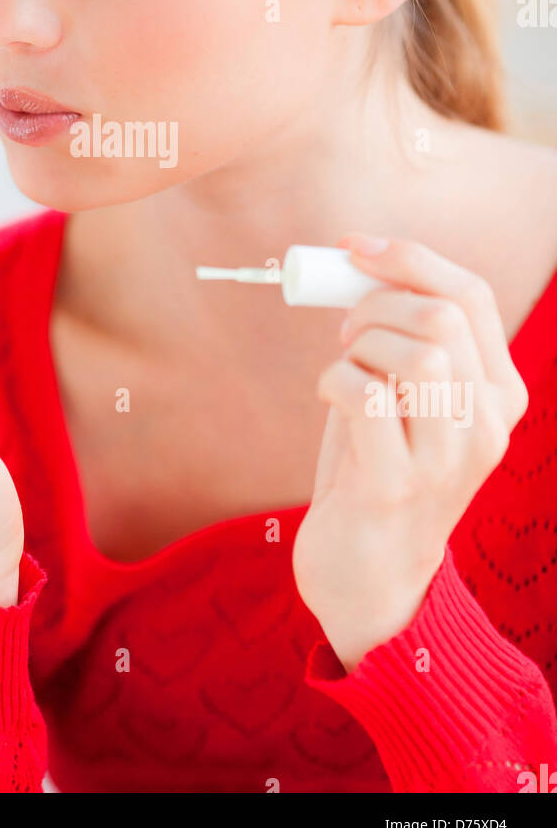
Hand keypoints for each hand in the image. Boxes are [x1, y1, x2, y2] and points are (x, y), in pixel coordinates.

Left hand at [292, 233, 528, 671]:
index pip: (471, 295)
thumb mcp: (405, 399)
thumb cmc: (377, 472)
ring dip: (358, 344)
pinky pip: (366, 394)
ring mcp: (448, 458)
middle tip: (345, 332)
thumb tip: (357, 264)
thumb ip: (400, 339)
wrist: (367, 580)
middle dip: (375, 302)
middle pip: (442, 316)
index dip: (408, 256)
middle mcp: (486, 425)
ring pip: (416, 351)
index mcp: (498, 394)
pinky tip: (329, 397)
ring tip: (341, 368)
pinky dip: (334, 378)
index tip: (354, 246)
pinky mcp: (398, 484)